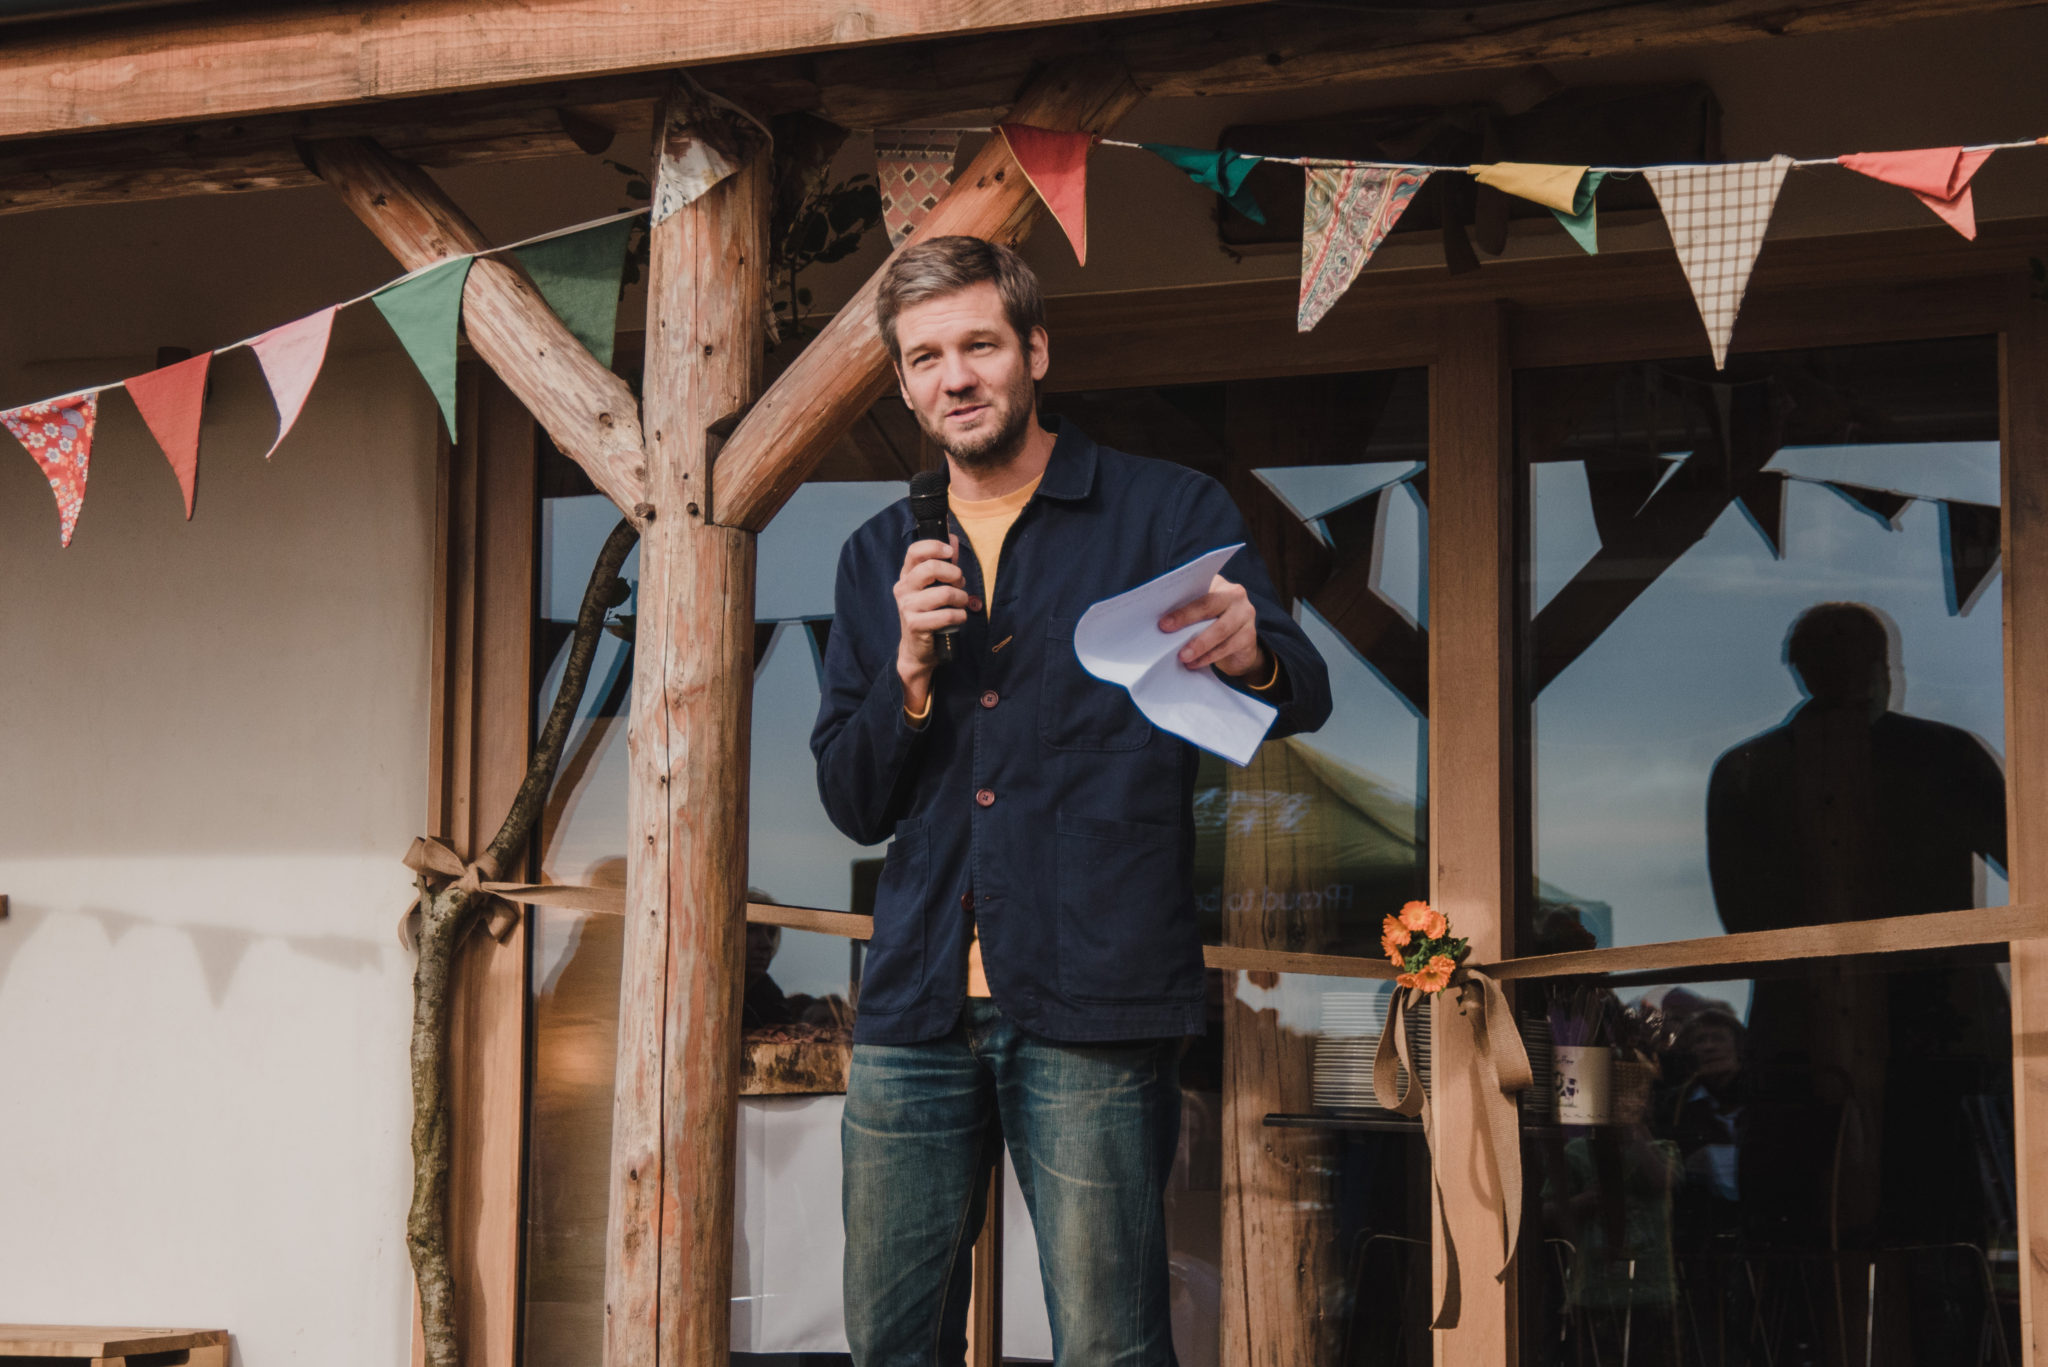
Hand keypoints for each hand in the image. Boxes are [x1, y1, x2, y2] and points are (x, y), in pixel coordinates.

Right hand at [896, 535, 966, 709]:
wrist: (917, 648)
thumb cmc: (930, 612)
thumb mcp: (935, 586)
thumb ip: (944, 562)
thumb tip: (953, 538)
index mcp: (907, 575)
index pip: (914, 551)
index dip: (934, 547)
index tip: (950, 552)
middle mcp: (903, 588)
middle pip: (930, 568)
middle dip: (954, 574)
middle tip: (960, 583)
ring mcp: (907, 607)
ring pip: (944, 593)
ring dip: (961, 598)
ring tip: (961, 603)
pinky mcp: (915, 625)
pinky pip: (947, 615)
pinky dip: (960, 616)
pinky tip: (958, 618)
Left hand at [1158, 573, 1266, 678]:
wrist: (1240, 645)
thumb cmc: (1212, 624)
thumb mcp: (1201, 614)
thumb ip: (1188, 611)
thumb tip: (1163, 624)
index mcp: (1219, 584)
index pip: (1198, 590)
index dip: (1180, 606)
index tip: (1163, 622)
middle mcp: (1235, 595)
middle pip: (1208, 606)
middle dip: (1185, 620)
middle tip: (1167, 633)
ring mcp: (1245, 614)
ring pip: (1220, 630)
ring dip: (1198, 644)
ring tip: (1182, 656)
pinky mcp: (1249, 635)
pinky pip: (1227, 647)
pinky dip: (1208, 657)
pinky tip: (1194, 663)